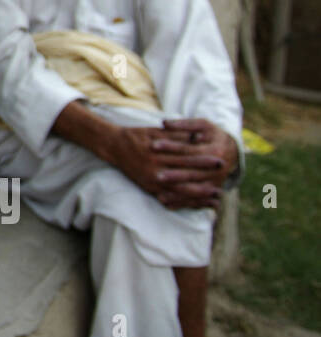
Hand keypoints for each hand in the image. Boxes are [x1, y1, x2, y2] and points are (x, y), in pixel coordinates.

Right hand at [102, 124, 227, 209]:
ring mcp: (151, 181)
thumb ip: (176, 135)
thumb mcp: (156, 131)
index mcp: (157, 153)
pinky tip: (196, 205)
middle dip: (205, 181)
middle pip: (185, 177)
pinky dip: (183, 203)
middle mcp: (154, 170)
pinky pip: (168, 199)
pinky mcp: (148, 189)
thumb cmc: (136, 136)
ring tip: (214, 200)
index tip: (220, 161)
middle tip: (222, 185)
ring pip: (178, 192)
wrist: (113, 145)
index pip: (186, 158)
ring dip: (198, 197)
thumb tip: (198, 138)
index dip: (204, 160)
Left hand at [151, 118, 237, 209]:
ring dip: (175, 192)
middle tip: (155, 175)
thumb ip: (184, 125)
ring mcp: (216, 182)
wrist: (231, 150)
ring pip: (193, 189)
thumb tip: (164, 123)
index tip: (153, 145)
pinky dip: (180, 202)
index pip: (189, 150)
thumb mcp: (202, 125)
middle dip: (173, 174)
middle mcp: (218, 169)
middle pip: (192, 173)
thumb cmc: (211, 134)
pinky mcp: (211, 190)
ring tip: (158, 192)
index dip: (171, 147)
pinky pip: (195, 200)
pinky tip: (165, 202)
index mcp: (215, 150)